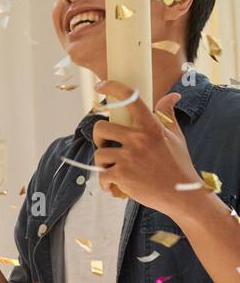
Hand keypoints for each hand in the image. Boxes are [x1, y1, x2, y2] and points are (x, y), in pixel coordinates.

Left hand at [92, 81, 197, 216]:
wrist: (183, 196)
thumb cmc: (178, 164)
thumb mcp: (176, 137)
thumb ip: (167, 115)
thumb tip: (172, 95)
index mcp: (152, 127)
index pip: (132, 99)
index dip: (113, 88)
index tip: (100, 85)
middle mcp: (139, 140)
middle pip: (100, 128)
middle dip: (99, 138)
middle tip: (107, 146)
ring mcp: (129, 158)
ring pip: (99, 153)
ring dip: (103, 163)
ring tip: (114, 169)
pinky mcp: (122, 176)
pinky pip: (101, 174)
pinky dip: (105, 182)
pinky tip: (113, 185)